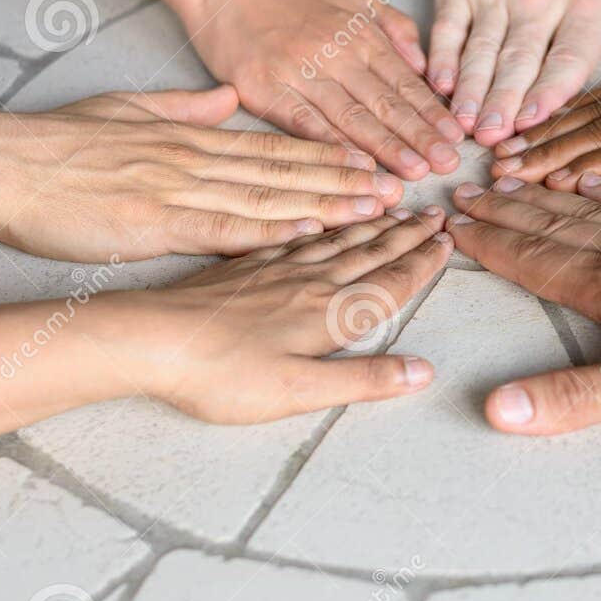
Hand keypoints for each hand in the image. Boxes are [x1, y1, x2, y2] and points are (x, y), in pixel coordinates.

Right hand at [0, 86, 404, 260]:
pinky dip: (268, 229)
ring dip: (325, 202)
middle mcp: (195, 161)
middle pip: (286, 170)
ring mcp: (178, 189)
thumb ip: (184, 109)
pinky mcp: (156, 221)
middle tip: (397, 187)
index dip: (326, 154)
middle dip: (345, 180)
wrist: (0, 162)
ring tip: (375, 208)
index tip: (368, 159)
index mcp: (191, 139)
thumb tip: (226, 100)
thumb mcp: (127, 113)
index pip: (273, 146)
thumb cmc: (55, 146)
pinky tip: (308, 231)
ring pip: (268, 195)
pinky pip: (223, 226)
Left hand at [0, 208, 455, 444]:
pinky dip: (324, 223)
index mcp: (326, 312)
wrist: (149, 340)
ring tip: (397, 210)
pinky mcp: (245, 265)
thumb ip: (362, 379)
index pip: (389, 282)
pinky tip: (325, 219)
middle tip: (438, 214)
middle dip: (408, 235)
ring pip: (337, 240)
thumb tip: (421, 371)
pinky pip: (298, 235)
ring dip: (372, 226)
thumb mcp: (296, 390)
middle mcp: (307, 281)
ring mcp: (274, 268)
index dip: (422, 263)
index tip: (450, 241)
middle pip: (370, 253)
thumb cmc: (219, 375)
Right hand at [170, 0, 462, 179]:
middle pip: (385, 103)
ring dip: (386, 148)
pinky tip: (355, 166)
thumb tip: (424, 64)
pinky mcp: (266, 90)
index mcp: (360, 34)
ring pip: (351, 117)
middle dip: (420, 137)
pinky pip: (305, 123)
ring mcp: (300, 73)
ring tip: (415, 173)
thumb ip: (392, 26)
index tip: (458, 139)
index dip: (433, 113)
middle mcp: (335, 55)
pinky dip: (331, 146)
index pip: (405, 82)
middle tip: (449, 165)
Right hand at [430, 0, 600, 147]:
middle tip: (490, 143)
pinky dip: (440, 57)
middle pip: (519, 59)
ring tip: (463, 127)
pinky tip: (439, 88)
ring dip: (470, 91)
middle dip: (503, 104)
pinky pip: (448, 25)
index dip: (552, 89)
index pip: (570, 53)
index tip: (536, 120)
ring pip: (480, 48)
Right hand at [445, 176, 600, 435]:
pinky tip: (588, 180)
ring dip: (541, 197)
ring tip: (507, 180)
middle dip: (503, 213)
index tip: (450, 225)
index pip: (535, 259)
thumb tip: (500, 408)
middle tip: (461, 195)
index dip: (490, 244)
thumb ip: (577, 396)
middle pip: (552, 226)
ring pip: (587, 207)